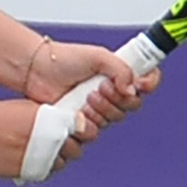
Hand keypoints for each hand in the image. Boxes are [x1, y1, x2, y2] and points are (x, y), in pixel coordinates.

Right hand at [0, 98, 89, 179]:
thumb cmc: (1, 116)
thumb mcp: (31, 108)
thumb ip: (53, 117)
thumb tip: (69, 125)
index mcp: (56, 124)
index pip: (88, 132)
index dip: (85, 132)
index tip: (79, 131)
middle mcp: (53, 144)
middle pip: (75, 151)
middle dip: (70, 146)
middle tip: (59, 141)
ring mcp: (41, 161)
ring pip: (60, 165)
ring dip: (56, 158)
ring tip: (42, 149)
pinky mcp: (29, 174)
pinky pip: (43, 173)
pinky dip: (40, 166)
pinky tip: (30, 156)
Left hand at [22, 40, 160, 132]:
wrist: (37, 71)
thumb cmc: (65, 60)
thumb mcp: (98, 56)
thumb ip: (121, 68)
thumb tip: (132, 88)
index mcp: (120, 74)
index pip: (148, 81)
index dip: (149, 84)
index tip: (140, 83)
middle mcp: (112, 92)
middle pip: (132, 105)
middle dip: (118, 98)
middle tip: (102, 87)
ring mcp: (98, 108)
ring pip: (115, 118)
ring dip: (103, 109)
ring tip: (87, 96)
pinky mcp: (83, 121)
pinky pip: (96, 130)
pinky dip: (89, 121)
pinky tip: (78, 110)